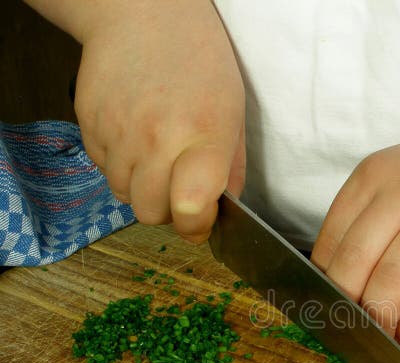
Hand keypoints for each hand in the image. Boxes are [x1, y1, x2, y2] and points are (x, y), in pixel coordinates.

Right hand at [70, 1, 244, 242]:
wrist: (144, 16)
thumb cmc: (200, 64)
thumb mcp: (234, 114)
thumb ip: (230, 169)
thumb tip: (222, 211)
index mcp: (203, 137)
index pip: (190, 209)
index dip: (197, 227)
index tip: (202, 220)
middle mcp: (157, 139)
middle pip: (151, 213)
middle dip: (168, 210)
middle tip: (180, 186)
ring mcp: (118, 132)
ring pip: (124, 195)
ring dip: (142, 187)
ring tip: (157, 155)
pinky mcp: (89, 124)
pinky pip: (103, 169)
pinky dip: (120, 164)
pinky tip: (135, 136)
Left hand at [311, 120, 399, 344]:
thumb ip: (369, 218)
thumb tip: (337, 283)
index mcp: (374, 174)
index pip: (330, 240)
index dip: (322, 284)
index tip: (324, 309)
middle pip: (354, 266)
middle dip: (345, 309)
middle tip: (345, 333)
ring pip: (390, 285)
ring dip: (378, 323)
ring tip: (376, 342)